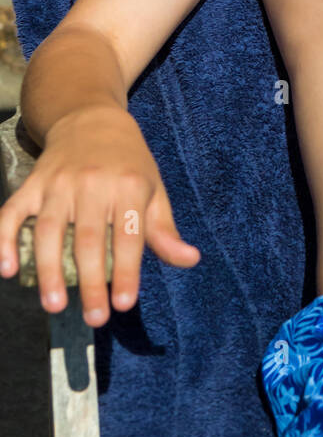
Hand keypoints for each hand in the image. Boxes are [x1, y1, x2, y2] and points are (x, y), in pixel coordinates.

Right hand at [0, 104, 199, 324]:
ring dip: (49, 271)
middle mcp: (92, 183)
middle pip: (89, 239)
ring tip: (54, 305)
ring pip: (50, 231)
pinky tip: (7, 269)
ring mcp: (58, 183)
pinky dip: (6, 240)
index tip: (124, 304)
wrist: (91, 118)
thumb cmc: (129, 162)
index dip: (127, 271)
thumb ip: (164, 229)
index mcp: (128, 185)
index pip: (129, 235)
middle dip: (90, 282)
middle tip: (95, 317)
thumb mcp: (154, 189)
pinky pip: (12, 213)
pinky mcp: (32, 183)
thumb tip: (190, 260)